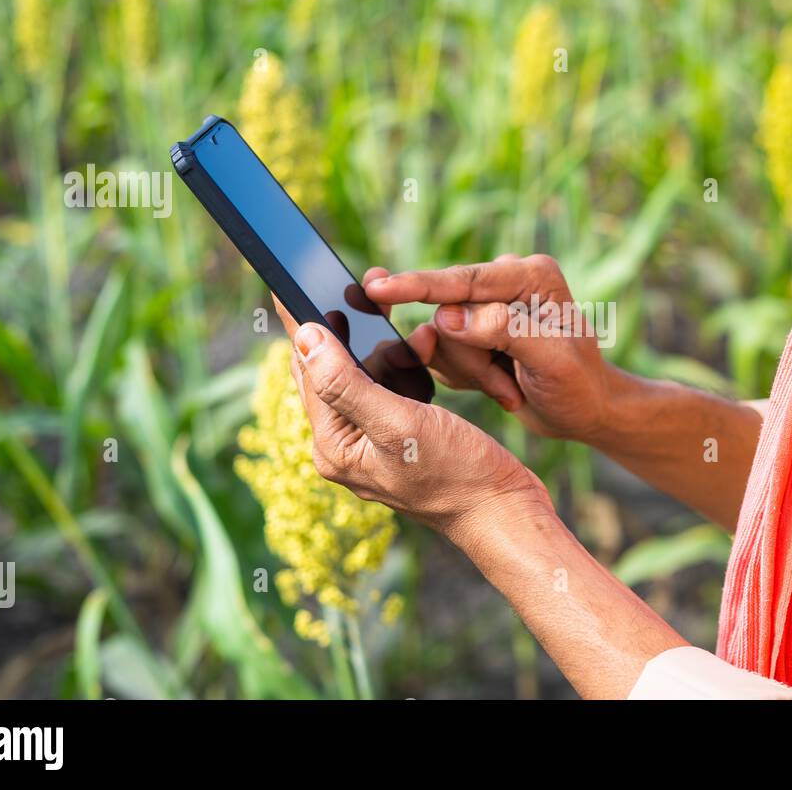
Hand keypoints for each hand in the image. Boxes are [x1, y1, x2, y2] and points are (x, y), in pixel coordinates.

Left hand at [273, 299, 549, 539]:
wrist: (504, 510)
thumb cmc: (457, 473)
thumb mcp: (398, 423)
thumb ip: (346, 383)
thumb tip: (305, 338)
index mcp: (334, 445)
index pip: (307, 371)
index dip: (301, 323)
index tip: (287, 281)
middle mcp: (345, 446)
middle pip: (330, 371)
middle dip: (348, 331)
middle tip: (356, 294)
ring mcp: (372, 443)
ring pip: (363, 375)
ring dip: (385, 348)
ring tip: (415, 335)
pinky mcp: (400, 438)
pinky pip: (389, 388)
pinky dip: (403, 366)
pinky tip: (422, 351)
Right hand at [365, 254, 616, 443]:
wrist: (586, 412)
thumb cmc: (579, 386)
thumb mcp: (551, 361)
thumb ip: (502, 332)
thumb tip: (446, 316)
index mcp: (530, 274)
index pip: (465, 279)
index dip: (419, 286)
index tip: (378, 287)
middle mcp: (504, 283)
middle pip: (447, 312)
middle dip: (472, 359)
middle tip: (508, 386)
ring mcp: (486, 308)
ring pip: (440, 337)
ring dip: (473, 373)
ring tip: (512, 389)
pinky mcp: (472, 332)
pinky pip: (442, 353)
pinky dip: (468, 378)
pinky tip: (503, 387)